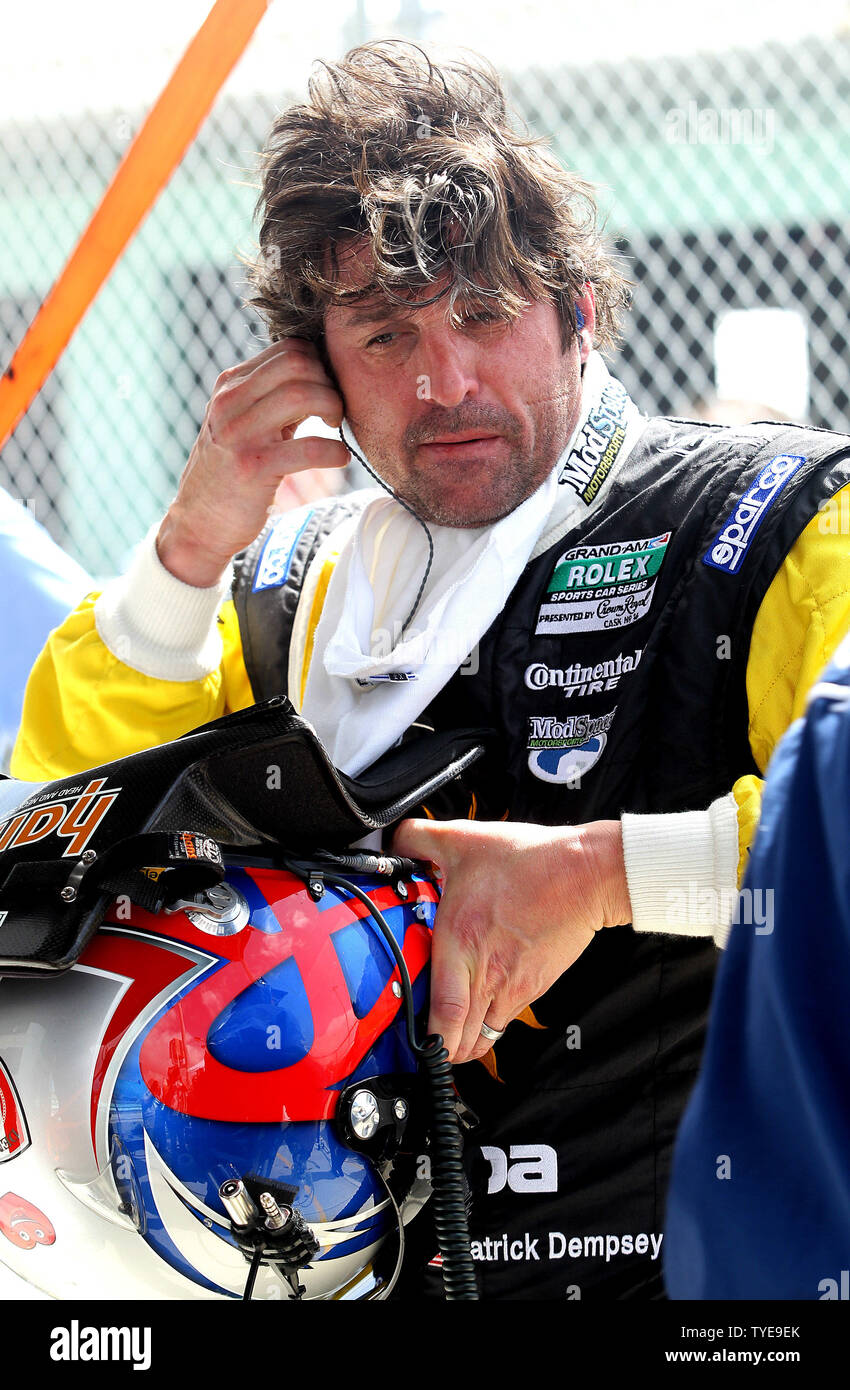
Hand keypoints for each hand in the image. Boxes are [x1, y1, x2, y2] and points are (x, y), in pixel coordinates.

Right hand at [156, 338, 349, 585]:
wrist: (199, 522)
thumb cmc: (231, 471)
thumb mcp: (242, 424)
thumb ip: (272, 398)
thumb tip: (322, 376)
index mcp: (230, 386)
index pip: (288, 349)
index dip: (320, 365)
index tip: (328, 391)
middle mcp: (230, 403)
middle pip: (298, 363)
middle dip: (329, 383)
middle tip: (334, 411)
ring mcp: (239, 434)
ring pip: (302, 395)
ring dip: (333, 408)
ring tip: (335, 428)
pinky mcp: (253, 468)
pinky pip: (309, 446)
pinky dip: (334, 451)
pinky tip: (339, 458)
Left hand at [391, 818, 631, 1062]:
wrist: (584, 873)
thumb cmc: (528, 860)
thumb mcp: (463, 838)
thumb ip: (420, 837)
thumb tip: (394, 838)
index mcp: (460, 942)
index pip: (443, 1013)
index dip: (429, 1041)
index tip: (416, 1044)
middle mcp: (485, 972)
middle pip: (462, 1040)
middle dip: (444, 1053)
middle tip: (432, 1050)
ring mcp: (513, 984)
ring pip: (485, 1036)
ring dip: (468, 1043)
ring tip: (455, 1038)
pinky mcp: (535, 985)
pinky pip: (508, 1019)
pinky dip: (492, 1025)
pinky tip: (484, 1013)